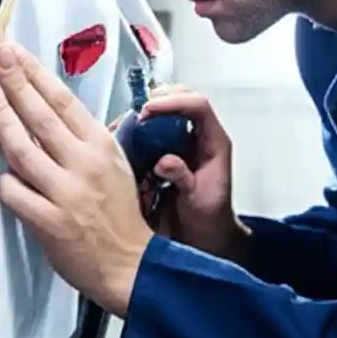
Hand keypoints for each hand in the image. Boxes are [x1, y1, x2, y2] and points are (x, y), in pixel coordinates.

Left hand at [0, 42, 152, 317]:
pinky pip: (13, 190)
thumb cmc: (120, 213)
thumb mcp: (113, 164)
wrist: (130, 264)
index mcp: (100, 145)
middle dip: (12, 80)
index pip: (62, 100)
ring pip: (20, 147)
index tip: (15, 51)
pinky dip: (2, 178)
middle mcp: (82, 163)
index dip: (35, 73)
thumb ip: (81, 139)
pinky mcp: (48, 221)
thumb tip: (44, 110)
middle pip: (38, 114)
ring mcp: (65, 192)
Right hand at [139, 86, 249, 264]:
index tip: (149, 110)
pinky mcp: (166, 152)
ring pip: (165, 113)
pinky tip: (122, 141)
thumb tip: (165, 161)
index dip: (174, 102)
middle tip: (136, 115)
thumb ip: (184, 178)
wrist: (204, 237)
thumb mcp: (198, 201)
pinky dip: (136, 132)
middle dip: (157, 101)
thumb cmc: (208, 219)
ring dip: (145, 115)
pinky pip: (151, 132)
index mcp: (213, 143)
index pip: (198, 106)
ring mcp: (181, 143)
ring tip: (125, 127)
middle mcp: (198, 137)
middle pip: (181, 99)